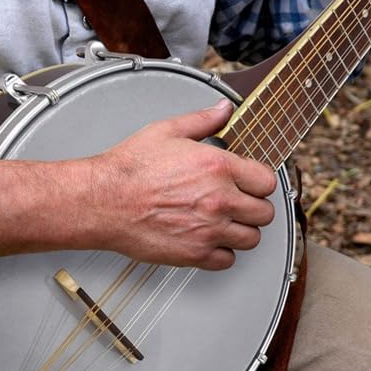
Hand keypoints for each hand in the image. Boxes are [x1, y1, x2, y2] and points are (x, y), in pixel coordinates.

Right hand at [85, 99, 276, 269]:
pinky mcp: (195, 254)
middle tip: (240, 203)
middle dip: (254, 207)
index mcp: (218, 167)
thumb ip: (203, 120)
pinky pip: (227, 260)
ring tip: (226, 221)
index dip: (259, 181)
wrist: (103, 201)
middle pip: (264, 213)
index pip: (266, 181)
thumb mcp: (167, 131)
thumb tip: (223, 110)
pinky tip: (210, 239)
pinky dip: (222, 252)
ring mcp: (209, 230)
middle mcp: (219, 200)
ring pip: (251, 239)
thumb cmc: (129, 169)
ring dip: (242, 230)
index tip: (251, 183)